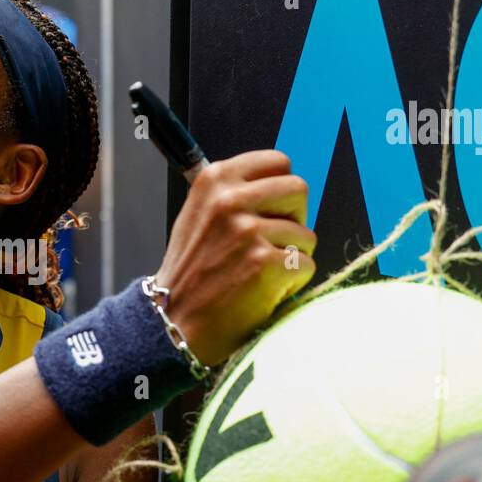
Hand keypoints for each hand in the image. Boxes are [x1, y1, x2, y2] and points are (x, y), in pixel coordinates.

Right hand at [156, 151, 315, 366]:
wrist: (174, 319)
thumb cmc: (190, 271)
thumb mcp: (198, 214)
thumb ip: (233, 193)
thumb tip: (276, 183)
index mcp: (214, 180)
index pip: (277, 161)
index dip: (281, 188)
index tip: (273, 208)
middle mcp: (230, 200)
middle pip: (298, 190)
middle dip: (294, 218)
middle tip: (273, 242)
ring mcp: (248, 232)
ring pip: (306, 233)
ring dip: (292, 255)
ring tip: (262, 271)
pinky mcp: (265, 264)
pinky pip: (305, 265)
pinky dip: (292, 282)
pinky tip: (264, 289)